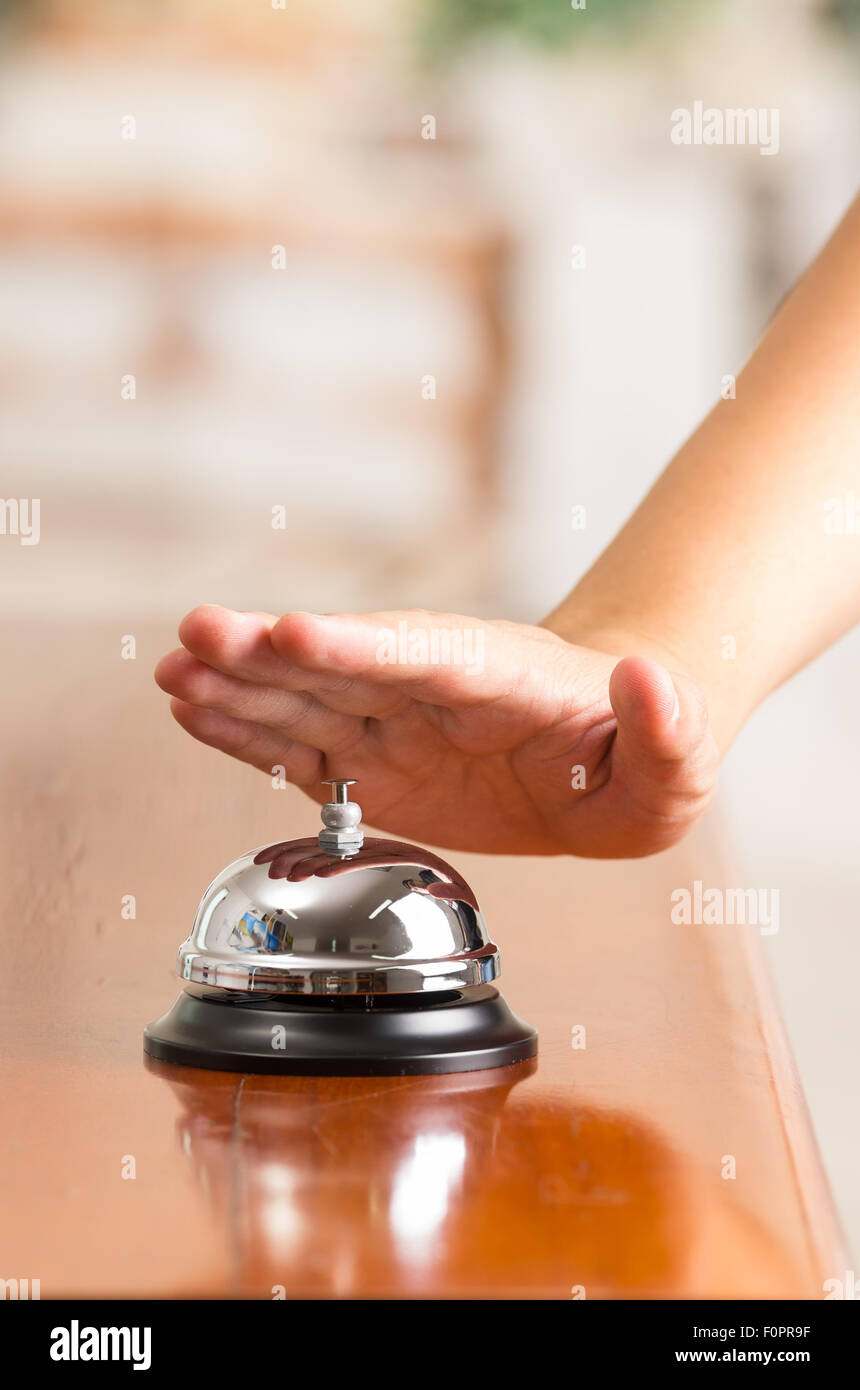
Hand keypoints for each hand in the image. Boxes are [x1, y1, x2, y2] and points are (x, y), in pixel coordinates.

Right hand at [155, 605, 717, 857]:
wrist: (611, 758)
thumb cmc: (643, 753)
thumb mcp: (679, 757)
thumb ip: (668, 727)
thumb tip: (648, 680)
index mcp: (502, 678)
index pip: (424, 652)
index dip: (358, 645)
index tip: (294, 631)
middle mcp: (434, 691)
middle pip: (345, 666)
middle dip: (270, 653)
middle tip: (197, 633)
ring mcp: (398, 725)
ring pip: (309, 704)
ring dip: (242, 690)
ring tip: (174, 672)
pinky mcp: (377, 764)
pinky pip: (304, 751)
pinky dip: (250, 737)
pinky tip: (196, 714)